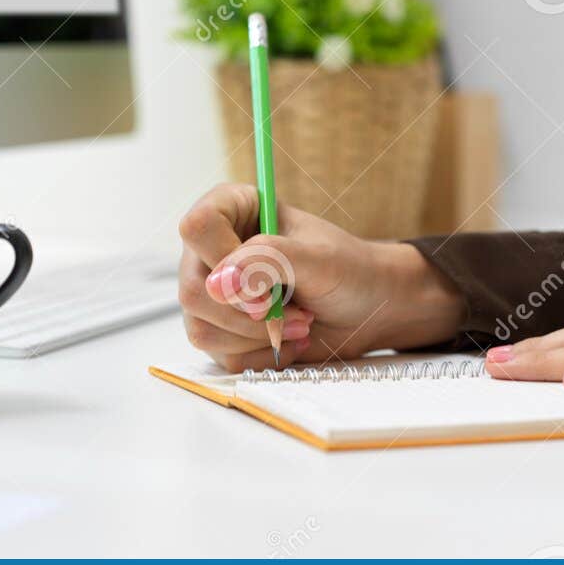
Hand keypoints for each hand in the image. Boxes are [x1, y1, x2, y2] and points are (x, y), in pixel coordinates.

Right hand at [176, 184, 461, 371]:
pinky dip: (258, 355)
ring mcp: (215, 291)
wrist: (371, 310)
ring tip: (299, 323)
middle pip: (192, 289)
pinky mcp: (222, 329)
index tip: (267, 286)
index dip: (226, 263)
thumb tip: (219, 283)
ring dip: (257, 337)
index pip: (197, 227)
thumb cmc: (350, 270)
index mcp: (235, 209)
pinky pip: (218, 354)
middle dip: (248, 314)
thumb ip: (267, 260)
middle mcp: (215, 249)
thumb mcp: (318, 257)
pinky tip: (287, 340)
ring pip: (201, 327)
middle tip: (293, 311)